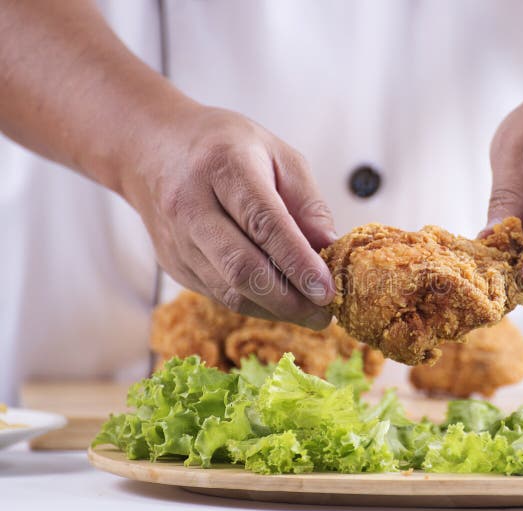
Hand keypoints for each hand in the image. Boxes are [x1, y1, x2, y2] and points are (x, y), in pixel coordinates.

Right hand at [119, 105, 335, 328]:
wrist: (155, 148)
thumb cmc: (226, 148)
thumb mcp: (278, 155)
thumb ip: (308, 202)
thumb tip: (330, 249)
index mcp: (223, 167)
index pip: (263, 223)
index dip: (298, 262)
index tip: (327, 289)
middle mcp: (192, 206)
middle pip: (241, 267)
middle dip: (289, 300)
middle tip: (324, 314)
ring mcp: (177, 240)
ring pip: (229, 291)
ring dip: (275, 310)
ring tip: (310, 314)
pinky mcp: (174, 264)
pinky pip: (219, 295)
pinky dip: (255, 305)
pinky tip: (280, 302)